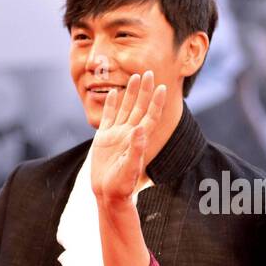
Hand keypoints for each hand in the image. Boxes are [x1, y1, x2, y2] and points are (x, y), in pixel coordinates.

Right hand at [90, 71, 166, 207]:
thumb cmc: (121, 185)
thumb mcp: (129, 168)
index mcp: (139, 140)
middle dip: (144, 90)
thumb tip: (140, 129)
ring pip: (125, 109)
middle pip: (139, 107)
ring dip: (130, 93)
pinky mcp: (104, 138)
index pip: (150, 116)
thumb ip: (135, 149)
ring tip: (135, 77)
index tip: (161, 87)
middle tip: (148, 72)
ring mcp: (117, 135)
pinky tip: (115, 92)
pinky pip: (109, 117)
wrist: (107, 194)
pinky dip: (112, 104)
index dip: (156, 102)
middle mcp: (130, 134)